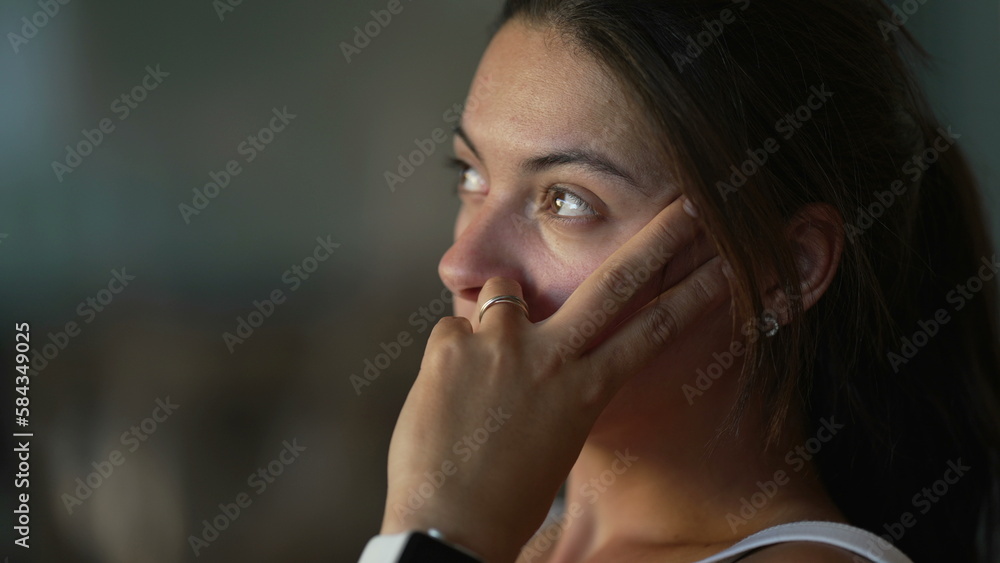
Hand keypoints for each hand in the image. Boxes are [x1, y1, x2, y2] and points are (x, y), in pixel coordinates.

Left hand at [380, 196, 728, 561]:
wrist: (445, 530)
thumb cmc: (503, 496)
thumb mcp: (553, 437)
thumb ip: (555, 380)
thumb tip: (536, 342)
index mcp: (586, 390)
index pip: (655, 329)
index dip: (696, 291)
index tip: (726, 259)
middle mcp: (552, 357)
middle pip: (615, 282)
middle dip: (659, 239)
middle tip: (689, 206)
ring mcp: (501, 344)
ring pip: (504, 289)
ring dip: (497, 313)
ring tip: (481, 369)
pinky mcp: (451, 343)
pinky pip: (452, 327)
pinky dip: (450, 354)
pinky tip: (445, 395)